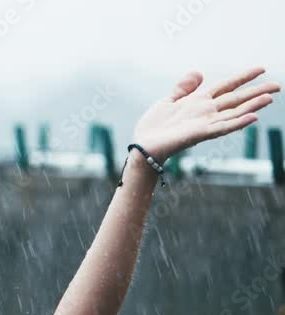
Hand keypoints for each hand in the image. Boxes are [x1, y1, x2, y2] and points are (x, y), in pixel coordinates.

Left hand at [132, 67, 278, 164]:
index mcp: (198, 101)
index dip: (243, 77)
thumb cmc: (154, 126)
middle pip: (235, 98)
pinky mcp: (199, 134)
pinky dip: (237, 123)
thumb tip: (199, 72)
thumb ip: (184, 87)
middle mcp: (205, 111)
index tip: (261, 68)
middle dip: (256, 92)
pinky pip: (222, 127)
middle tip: (278, 86)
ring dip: (252, 106)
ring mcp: (204, 122)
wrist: (143, 145)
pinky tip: (253, 117)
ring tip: (269, 99)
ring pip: (233, 113)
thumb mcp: (168, 100)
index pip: (226, 85)